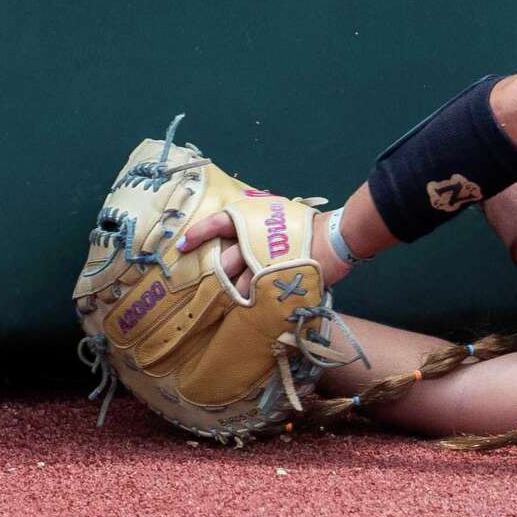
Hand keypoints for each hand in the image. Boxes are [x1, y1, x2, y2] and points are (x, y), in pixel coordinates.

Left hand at [176, 210, 353, 295]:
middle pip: (226, 260)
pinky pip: (253, 295)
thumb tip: (241, 229)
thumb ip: (257, 221)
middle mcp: (249, 241)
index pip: (216, 223)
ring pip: (237, 281)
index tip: (182, 246)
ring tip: (242, 294)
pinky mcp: (270, 282)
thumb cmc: (307, 225)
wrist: (334, 240)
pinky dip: (252, 299)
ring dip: (238, 289)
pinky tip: (252, 303)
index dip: (197, 234)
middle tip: (225, 278)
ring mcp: (258, 263)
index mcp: (249, 218)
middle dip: (224, 271)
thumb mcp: (278, 213)